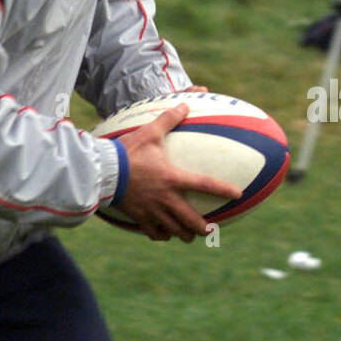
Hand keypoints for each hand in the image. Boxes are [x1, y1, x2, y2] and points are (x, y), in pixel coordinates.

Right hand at [118, 103, 240, 242]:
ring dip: (184, 234)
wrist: (103, 171)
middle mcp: (166, 198)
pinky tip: (163, 235)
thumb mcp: (150, 132)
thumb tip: (186, 104)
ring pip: (173, 230)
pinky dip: (160, 235)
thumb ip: (169, 119)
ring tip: (189, 236)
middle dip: (203, 228)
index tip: (237, 194)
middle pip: (190, 220)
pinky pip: (153, 232)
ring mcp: (152, 210)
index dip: (224, 190)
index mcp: (173, 178)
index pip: (205, 185)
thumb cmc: (128, 151)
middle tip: (210, 230)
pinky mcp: (138, 217)